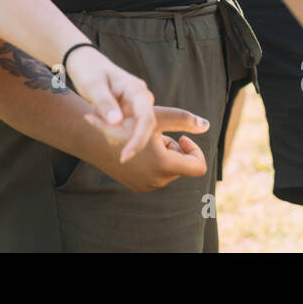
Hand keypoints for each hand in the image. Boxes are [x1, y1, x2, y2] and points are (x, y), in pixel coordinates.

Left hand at [62, 46, 155, 162]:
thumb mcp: (92, 86)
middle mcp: (142, 99)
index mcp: (137, 90)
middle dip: (115, 133)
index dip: (138, 140)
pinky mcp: (131, 114)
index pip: (146, 119)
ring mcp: (138, 107)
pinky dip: (110, 129)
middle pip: (138, 129)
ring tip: (92, 114)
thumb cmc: (88, 71)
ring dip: (110, 131)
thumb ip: (104, 103)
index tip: (124, 157)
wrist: (85, 63)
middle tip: (89, 118)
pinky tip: (97, 116)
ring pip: (131, 132)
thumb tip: (117, 123)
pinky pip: (125, 130)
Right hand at [85, 106, 209, 192]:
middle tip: (155, 135)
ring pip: (168, 169)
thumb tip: (207, 125)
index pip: (198, 166)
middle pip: (181, 165)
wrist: (95, 136)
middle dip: (173, 148)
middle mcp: (157, 180)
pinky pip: (155, 174)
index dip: (195, 150)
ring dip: (163, 154)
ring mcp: (146, 186)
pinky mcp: (136, 186)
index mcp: (164, 164)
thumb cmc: (128, 121)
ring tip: (145, 142)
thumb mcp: (157, 117)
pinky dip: (153, 162)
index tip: (182, 136)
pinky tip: (137, 150)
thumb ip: (184, 120)